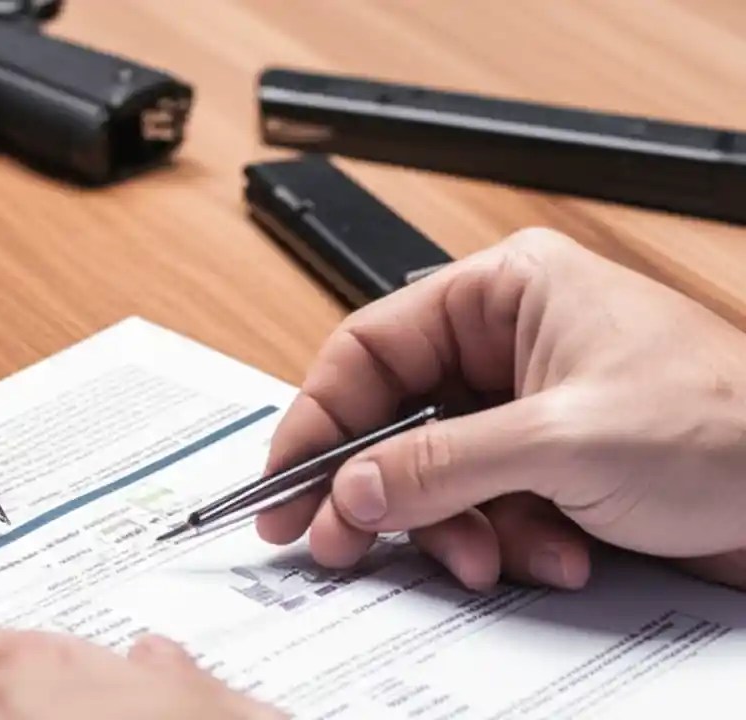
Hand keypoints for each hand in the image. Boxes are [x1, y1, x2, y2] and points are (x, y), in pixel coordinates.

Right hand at [258, 228, 745, 590]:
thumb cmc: (727, 427)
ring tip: (490, 558)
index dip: (318, 417)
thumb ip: (439, 464)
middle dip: (381, 490)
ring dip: (456, 528)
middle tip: (339, 543)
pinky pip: (479, 506)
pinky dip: (501, 542)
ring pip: (431, 474)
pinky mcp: (544, 466)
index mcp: (503, 293)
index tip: (286, 480)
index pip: (368, 346)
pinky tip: (553, 553)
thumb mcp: (562, 441)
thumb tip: (352, 487)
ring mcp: (523, 409)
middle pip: (392, 418)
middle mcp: (506, 344)